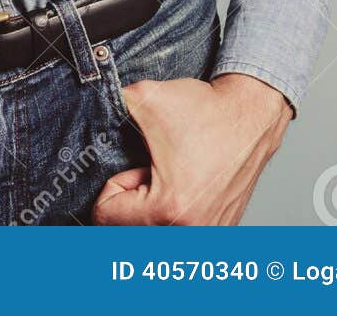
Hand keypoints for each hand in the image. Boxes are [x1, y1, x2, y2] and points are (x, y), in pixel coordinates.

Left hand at [92, 72, 291, 226]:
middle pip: (127, 232)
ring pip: (152, 235)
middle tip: (153, 173)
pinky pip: (178, 234)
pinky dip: (175, 215)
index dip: (114, 185)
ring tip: (171, 179)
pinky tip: (189, 188)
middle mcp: (190, 233)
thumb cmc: (207, 111)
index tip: (136, 167)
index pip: (106, 218)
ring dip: (152, 209)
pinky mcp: (220, 235)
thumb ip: (108, 106)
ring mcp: (208, 238)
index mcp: (168, 210)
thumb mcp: (145, 99)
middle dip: (133, 201)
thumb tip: (86, 104)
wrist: (250, 114)